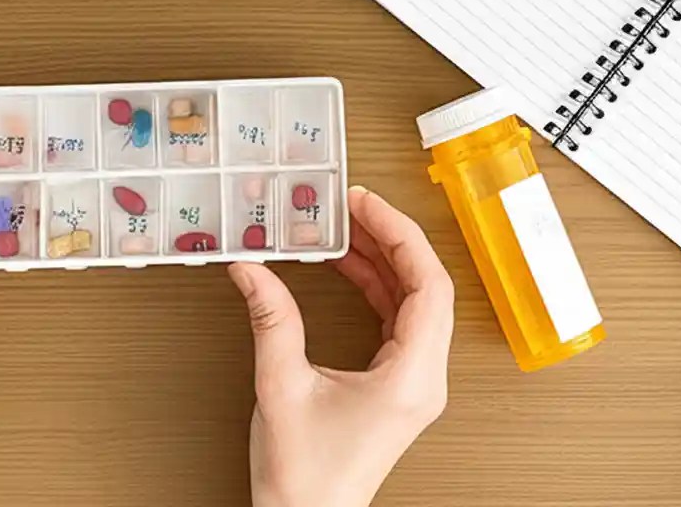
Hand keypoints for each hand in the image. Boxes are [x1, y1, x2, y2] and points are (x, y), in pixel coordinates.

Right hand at [227, 186, 453, 506]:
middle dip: (391, 239)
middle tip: (354, 205)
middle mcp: (424, 377)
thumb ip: (271, 319)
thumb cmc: (305, 476)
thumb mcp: (281, 385)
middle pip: (426, 287)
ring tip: (346, 227)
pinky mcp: (396, 385)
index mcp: (412, 377)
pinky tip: (347, 267)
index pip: (427, 285)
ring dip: (382, 261)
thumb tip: (253, 267)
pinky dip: (375, 288)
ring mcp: (413, 382)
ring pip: (413, 302)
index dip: (400, 234)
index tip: (367, 204)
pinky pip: (398, 321)